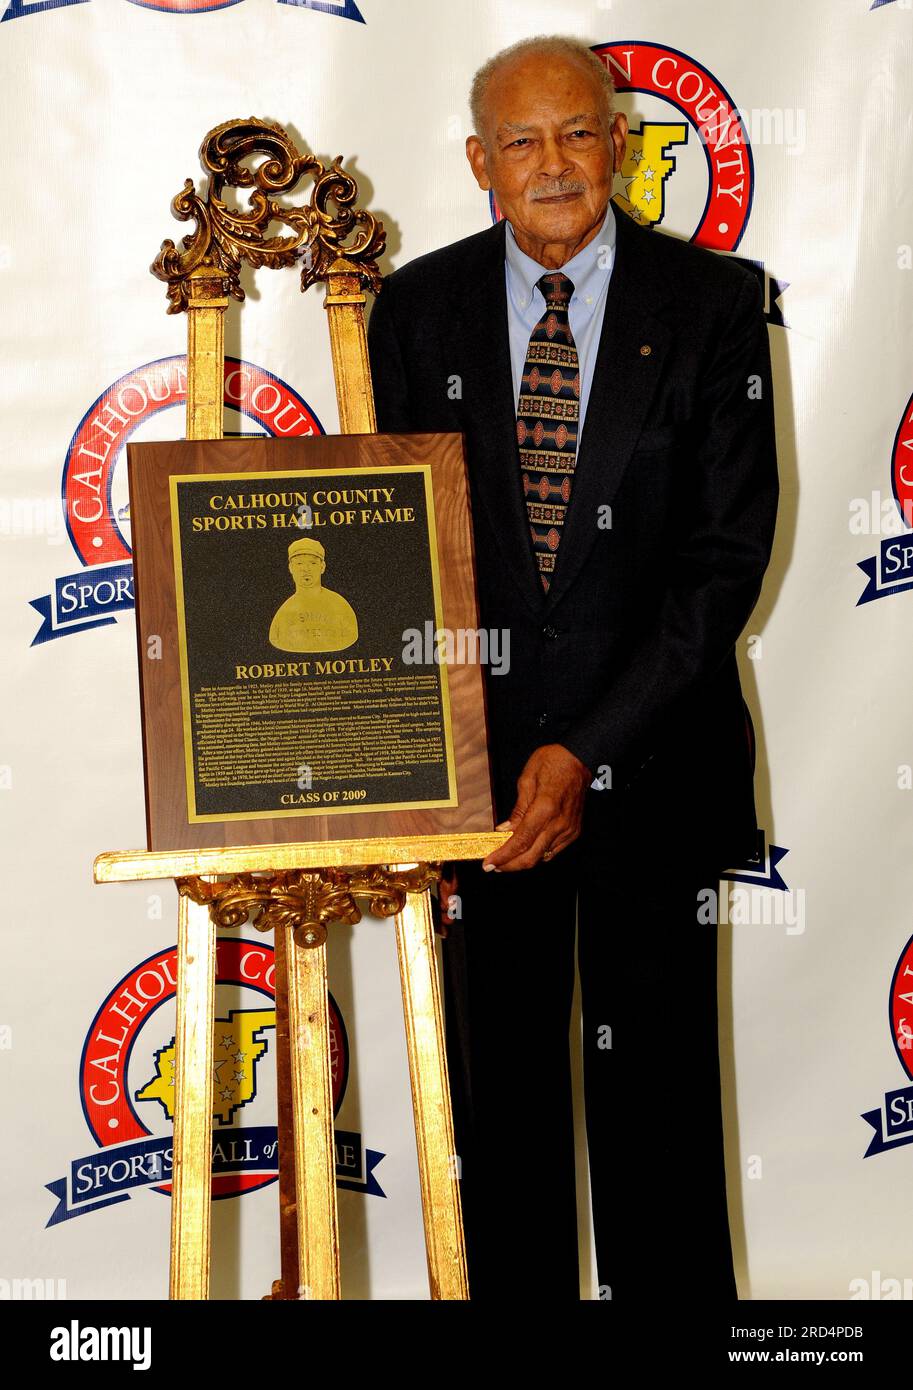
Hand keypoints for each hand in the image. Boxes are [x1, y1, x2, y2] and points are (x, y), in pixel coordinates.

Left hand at [482, 744, 591, 872]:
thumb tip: (504, 830)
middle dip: (510, 866)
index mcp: (545, 809)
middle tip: (494, 866)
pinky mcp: (574, 831)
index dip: (503, 857)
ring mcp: (568, 829)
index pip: (520, 842)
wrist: (578, 759)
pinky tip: (528, 849)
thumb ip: (517, 809)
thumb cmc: (552, 762)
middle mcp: (559, 823)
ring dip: (523, 860)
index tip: (489, 864)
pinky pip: (554, 850)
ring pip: (543, 856)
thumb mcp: (527, 780)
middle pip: (531, 857)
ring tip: (507, 857)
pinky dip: (539, 854)